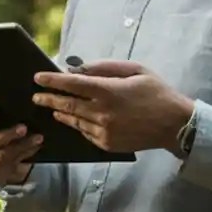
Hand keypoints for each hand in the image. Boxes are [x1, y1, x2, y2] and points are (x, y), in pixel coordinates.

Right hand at [0, 106, 43, 185]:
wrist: (4, 154)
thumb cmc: (1, 128)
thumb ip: (4, 114)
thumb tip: (19, 103)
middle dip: (6, 135)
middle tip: (23, 127)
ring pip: (0, 155)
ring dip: (21, 145)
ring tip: (38, 137)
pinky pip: (10, 163)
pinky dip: (25, 153)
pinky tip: (36, 145)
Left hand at [31, 60, 194, 153]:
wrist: (174, 124)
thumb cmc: (157, 93)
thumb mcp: (136, 71)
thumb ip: (106, 67)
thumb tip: (80, 68)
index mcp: (109, 91)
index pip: (72, 84)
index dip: (52, 80)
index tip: (38, 77)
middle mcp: (102, 112)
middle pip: (67, 104)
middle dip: (49, 98)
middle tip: (36, 95)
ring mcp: (103, 131)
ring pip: (73, 120)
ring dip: (60, 112)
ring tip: (52, 107)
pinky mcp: (106, 144)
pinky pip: (85, 133)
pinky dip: (77, 124)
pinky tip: (73, 119)